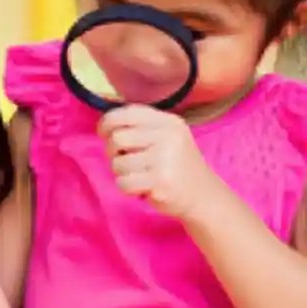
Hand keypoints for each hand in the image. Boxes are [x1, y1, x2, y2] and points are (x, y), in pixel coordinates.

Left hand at [99, 105, 224, 218]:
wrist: (203, 194)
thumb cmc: (176, 165)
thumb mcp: (167, 137)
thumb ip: (140, 127)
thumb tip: (104, 124)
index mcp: (168, 122)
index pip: (127, 113)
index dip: (107, 122)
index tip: (104, 133)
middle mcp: (168, 136)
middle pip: (117, 138)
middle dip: (113, 152)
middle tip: (126, 160)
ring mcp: (164, 159)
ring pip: (117, 163)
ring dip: (121, 173)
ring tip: (140, 175)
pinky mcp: (159, 181)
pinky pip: (123, 183)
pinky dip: (126, 188)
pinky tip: (142, 187)